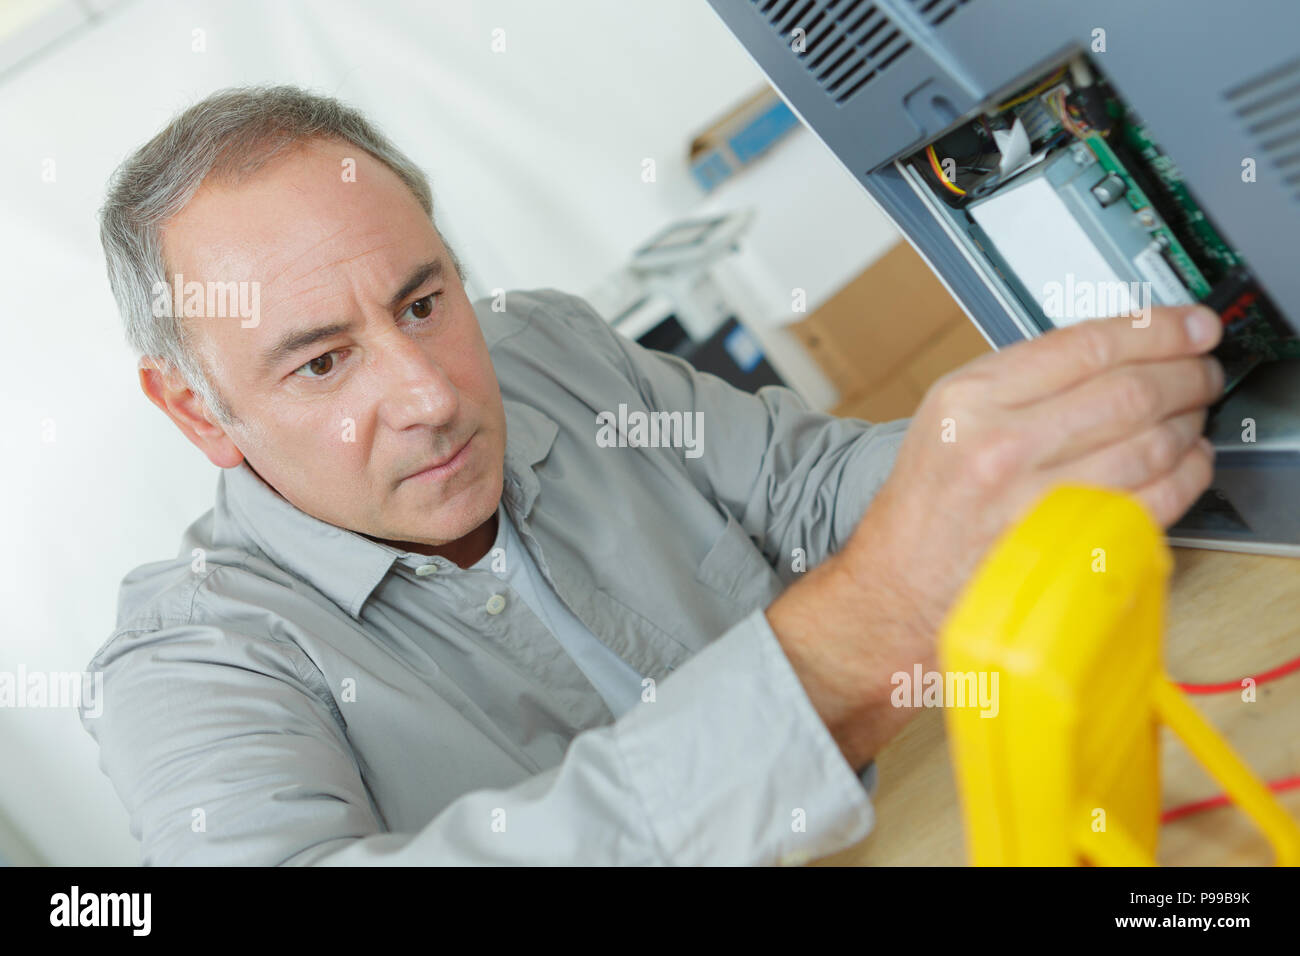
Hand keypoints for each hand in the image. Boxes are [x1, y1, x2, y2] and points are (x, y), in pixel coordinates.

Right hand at [768, 304, 1224, 768]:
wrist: (898, 587)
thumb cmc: (926, 506)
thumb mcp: (949, 418)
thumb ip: (1022, 380)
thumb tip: (1117, 350)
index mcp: (969, 399)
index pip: (1087, 345)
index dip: (1158, 329)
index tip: (1191, 325)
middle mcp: (1000, 446)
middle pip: (1129, 391)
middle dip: (1186, 374)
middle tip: (1204, 370)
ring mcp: (1036, 501)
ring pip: (1150, 443)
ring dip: (1189, 423)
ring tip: (1193, 414)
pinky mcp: (1067, 549)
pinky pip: (1155, 501)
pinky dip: (1187, 476)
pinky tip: (1187, 462)